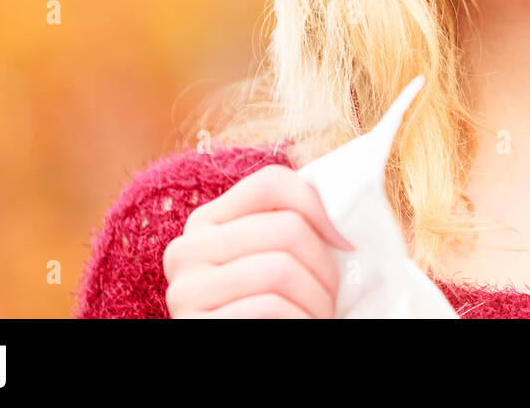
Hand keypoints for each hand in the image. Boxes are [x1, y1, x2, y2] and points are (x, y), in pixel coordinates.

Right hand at [163, 163, 355, 317]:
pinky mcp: (194, 324)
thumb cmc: (271, 309)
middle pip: (285, 228)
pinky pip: (268, 306)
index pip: (271, 183)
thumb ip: (289, 225)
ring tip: (319, 314)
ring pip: (280, 269)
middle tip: (333, 295)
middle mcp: (186, 250)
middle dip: (325, 267)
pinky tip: (298, 328)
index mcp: (206, 222)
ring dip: (316, 300)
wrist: (249, 347)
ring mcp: (184, 290)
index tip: (345, 242)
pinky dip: (299, 320)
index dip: (319, 207)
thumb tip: (341, 201)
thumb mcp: (273, 258)